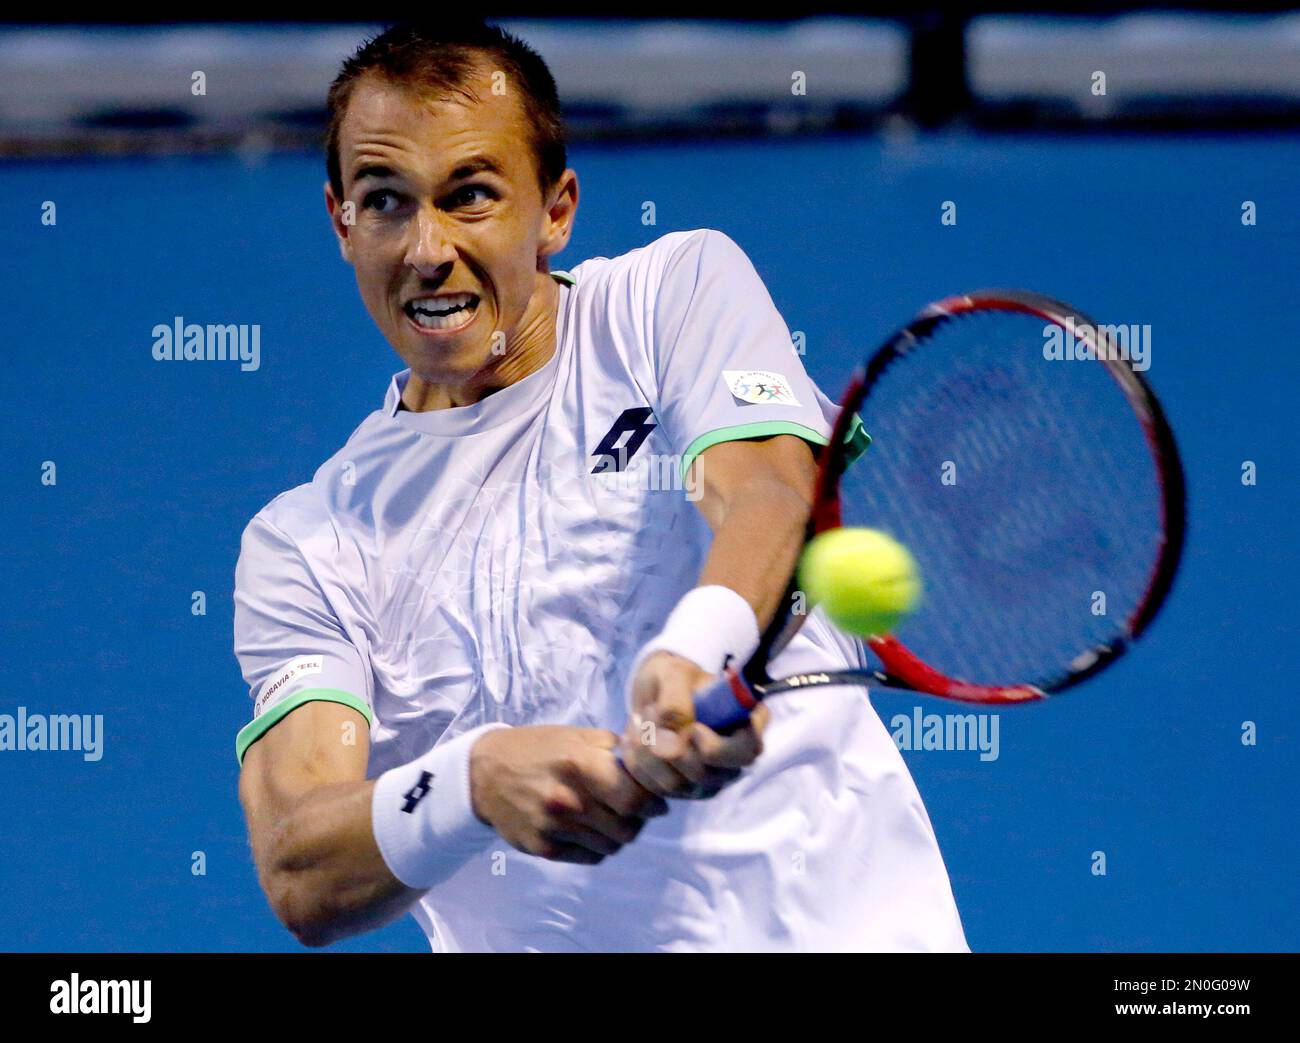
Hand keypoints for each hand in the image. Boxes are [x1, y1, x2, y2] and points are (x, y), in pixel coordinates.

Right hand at [468, 725, 667, 864]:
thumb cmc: (539, 750)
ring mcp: (553, 827)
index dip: (652, 804)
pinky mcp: (542, 848)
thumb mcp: (576, 737)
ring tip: (611, 819)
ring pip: (611, 846)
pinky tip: (590, 830)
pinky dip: (598, 847)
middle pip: (627, 828)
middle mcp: (566, 799)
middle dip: (638, 821)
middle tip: (634, 812)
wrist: (485, 774)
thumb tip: (651, 767)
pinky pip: (590, 857)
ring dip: (619, 835)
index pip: (634, 799)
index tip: (655, 802)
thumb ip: (615, 750)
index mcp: (578, 764)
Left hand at [621, 651, 769, 799]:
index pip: (747, 751)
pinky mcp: (683, 790)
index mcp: (746, 725)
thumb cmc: (673, 679)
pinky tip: (634, 739)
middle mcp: (733, 759)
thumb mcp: (673, 674)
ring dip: (647, 751)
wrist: (654, 695)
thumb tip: (677, 733)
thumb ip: (676, 700)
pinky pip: (654, 788)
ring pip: (676, 783)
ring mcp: (709, 779)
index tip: (692, 729)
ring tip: (640, 721)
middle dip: (669, 745)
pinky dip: (637, 762)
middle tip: (650, 712)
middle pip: (707, 774)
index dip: (718, 748)